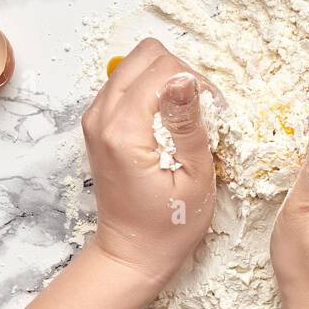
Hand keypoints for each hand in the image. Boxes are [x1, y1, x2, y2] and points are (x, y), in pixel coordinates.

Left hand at [80, 38, 218, 290]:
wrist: (131, 253)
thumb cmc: (168, 226)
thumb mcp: (194, 177)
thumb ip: (189, 124)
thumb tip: (185, 79)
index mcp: (123, 130)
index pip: (164, 68)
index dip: (197, 83)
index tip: (213, 114)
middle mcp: (101, 116)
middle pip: (145, 55)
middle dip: (180, 74)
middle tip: (201, 111)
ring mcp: (94, 117)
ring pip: (134, 64)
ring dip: (166, 80)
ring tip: (186, 118)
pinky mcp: (97, 122)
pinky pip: (126, 84)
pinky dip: (151, 91)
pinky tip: (167, 123)